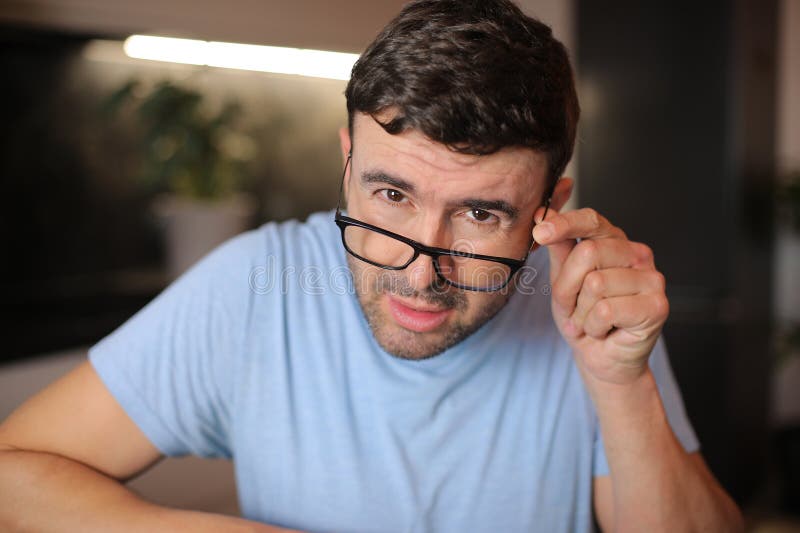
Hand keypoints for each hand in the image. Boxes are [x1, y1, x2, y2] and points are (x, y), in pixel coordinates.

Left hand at [532, 207, 668, 385]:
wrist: (602, 358)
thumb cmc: (584, 317)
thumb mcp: (563, 282)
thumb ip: (559, 249)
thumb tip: (543, 215)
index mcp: (614, 242)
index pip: (591, 220)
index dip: (565, 223)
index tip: (540, 231)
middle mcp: (637, 254)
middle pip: (588, 253)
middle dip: (567, 288)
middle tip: (572, 309)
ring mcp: (651, 278)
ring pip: (595, 284)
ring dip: (581, 312)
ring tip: (590, 321)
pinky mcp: (656, 306)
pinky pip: (606, 310)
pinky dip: (594, 326)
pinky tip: (604, 330)